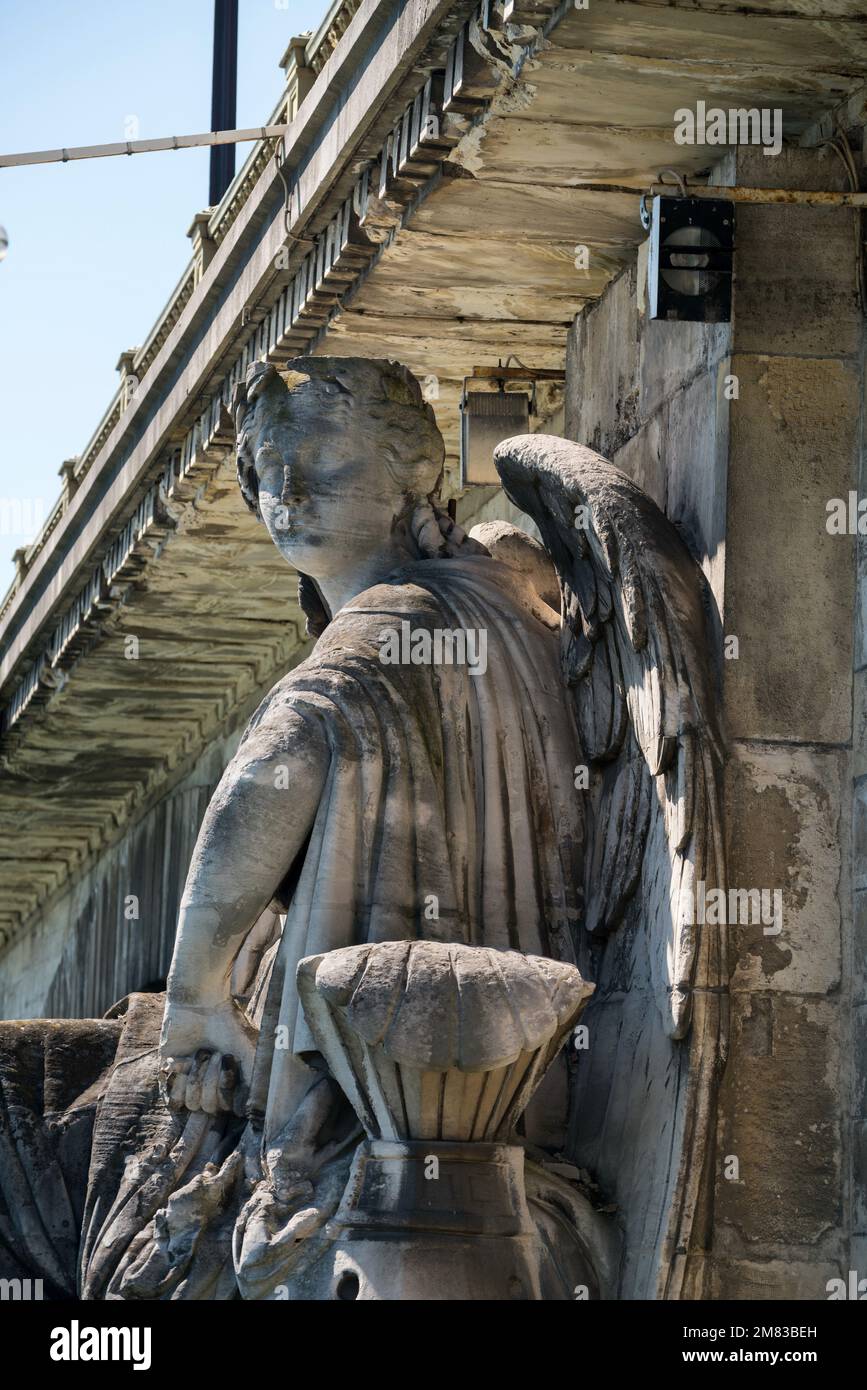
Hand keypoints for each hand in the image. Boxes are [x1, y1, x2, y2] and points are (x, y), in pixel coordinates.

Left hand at [159, 998, 256, 1114]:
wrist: (202, 1004)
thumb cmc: (229, 1026)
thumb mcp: (248, 1054)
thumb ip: (251, 1084)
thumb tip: (246, 1112)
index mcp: (228, 1084)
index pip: (226, 1108)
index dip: (226, 1089)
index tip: (228, 1061)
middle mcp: (209, 1086)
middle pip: (207, 1108)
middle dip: (210, 1081)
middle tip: (214, 1054)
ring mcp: (189, 1081)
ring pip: (190, 1103)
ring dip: (195, 1077)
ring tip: (199, 1054)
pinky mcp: (170, 1073)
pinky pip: (170, 1097)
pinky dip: (176, 1079)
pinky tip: (181, 1060)